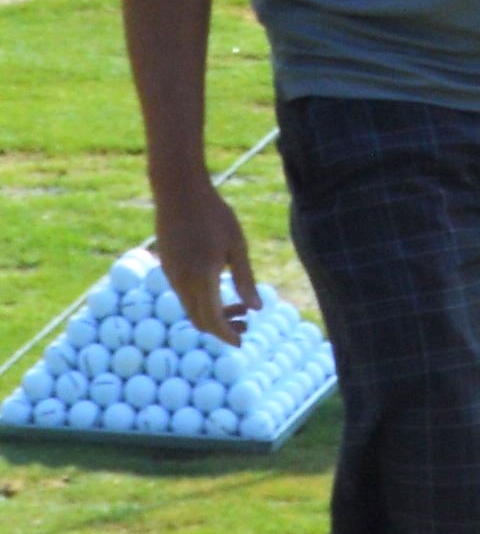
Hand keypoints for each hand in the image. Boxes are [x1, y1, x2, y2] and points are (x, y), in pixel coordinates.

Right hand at [151, 179, 259, 349]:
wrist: (179, 192)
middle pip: (200, 320)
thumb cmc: (214, 215)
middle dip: (222, 328)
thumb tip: (258, 309)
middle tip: (246, 326)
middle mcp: (182, 283)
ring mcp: (171, 276)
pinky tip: (220, 290)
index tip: (242, 342)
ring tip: (241, 308)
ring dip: (213, 314)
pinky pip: (184, 295)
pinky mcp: (167, 268)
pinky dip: (202, 301)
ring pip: (191, 309)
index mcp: (202, 279)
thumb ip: (245, 279)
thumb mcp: (236, 246)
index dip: (227, 335)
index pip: (212, 321)